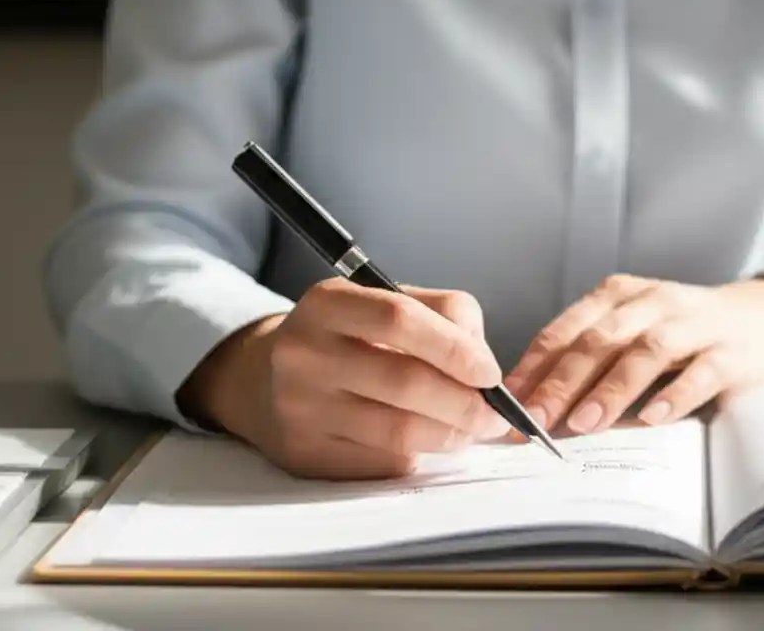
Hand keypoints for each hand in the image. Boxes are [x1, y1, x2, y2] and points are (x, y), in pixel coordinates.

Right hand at [177, 281, 510, 479]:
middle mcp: (304, 354)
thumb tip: (485, 367)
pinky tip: (425, 443)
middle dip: (466, 404)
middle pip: (405, 383)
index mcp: (327, 303)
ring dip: (452, 436)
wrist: (269, 383)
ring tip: (472, 431)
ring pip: (399, 433)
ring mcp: (300, 409)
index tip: (490, 374)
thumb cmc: (352, 339)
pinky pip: (384, 462)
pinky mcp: (306, 455)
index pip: (399, 319)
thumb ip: (447, 315)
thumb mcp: (390, 301)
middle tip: (495, 416)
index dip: (456, 349)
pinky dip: (419, 456)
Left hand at [505, 274, 763, 434]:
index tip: (506, 404)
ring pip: (646, 352)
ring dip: (612, 388)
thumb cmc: (688, 333)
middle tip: (534, 420)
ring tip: (585, 422)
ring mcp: (694, 324)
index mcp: (619, 295)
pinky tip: (654, 418)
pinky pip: (701, 371)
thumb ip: (592, 357)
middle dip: (561, 383)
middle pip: (598, 340)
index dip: (534, 367)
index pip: (565, 331)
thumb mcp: (635, 331)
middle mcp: (653, 302)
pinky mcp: (731, 351)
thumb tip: (533, 405)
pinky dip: (675, 394)